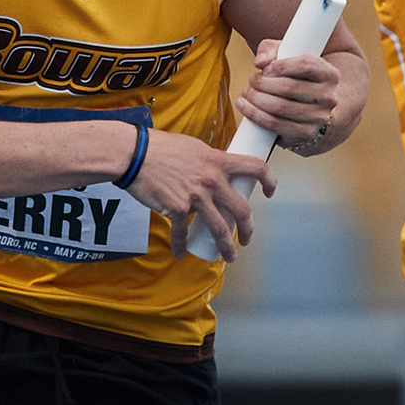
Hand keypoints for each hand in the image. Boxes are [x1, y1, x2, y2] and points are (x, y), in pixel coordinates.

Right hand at [118, 128, 276, 260]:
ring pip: (220, 229)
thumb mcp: (194, 147)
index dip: (270, 180)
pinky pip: (183, 233)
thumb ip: (209, 160)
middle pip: (242, 209)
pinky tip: (181, 253)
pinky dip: (181, 245)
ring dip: (227, 247)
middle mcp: (212, 180)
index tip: (270, 192)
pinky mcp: (178, 209)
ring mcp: (196, 197)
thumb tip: (217, 171)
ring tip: (229, 256)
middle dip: (248, 228)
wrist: (135, 154)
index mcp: (218, 162)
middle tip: (247, 238)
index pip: (255, 167)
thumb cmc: (161, 148)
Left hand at [236, 39, 341, 154]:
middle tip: (252, 80)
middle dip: (263, 83)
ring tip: (246, 93)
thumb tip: (260, 62)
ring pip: (280, 107)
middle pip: (289, 87)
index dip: (282, 65)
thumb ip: (271, 50)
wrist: (312, 108)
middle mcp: (328, 97)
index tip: (266, 67)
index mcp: (330, 75)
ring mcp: (318, 118)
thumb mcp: (288, 56)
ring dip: (256, 99)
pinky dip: (256, 115)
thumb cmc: (296, 77)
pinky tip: (246, 107)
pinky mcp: (304, 134)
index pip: (306, 64)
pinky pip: (275, 124)